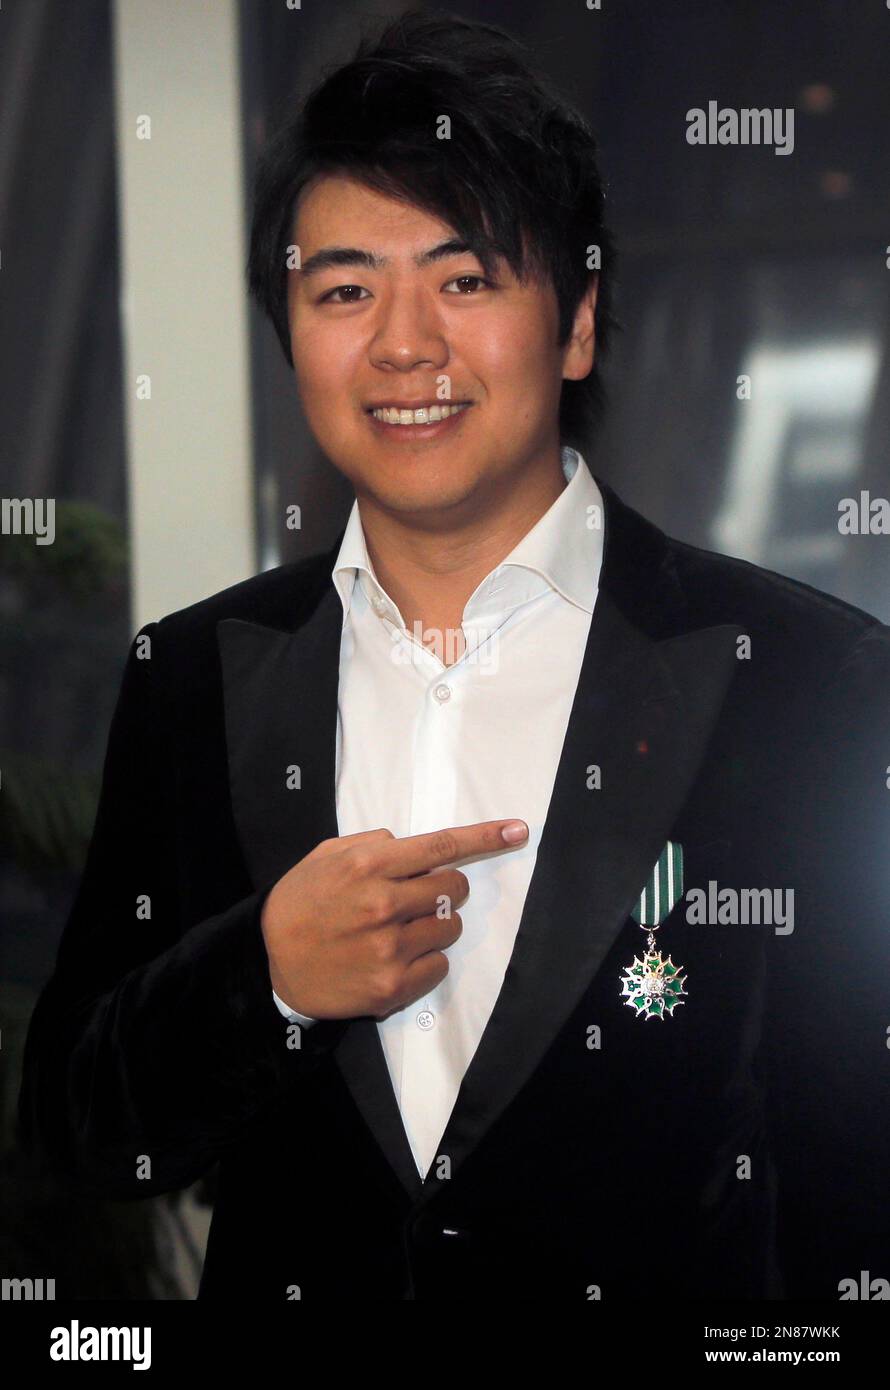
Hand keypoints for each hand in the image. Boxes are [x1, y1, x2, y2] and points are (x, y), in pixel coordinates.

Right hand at [260, 819, 528, 1020]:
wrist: (268, 962)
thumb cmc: (300, 903)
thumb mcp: (326, 856)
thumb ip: (371, 844)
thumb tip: (408, 842)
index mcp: (368, 866)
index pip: (442, 846)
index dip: (485, 837)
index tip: (518, 830)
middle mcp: (383, 904)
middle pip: (455, 888)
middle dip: (445, 889)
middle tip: (419, 898)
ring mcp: (390, 948)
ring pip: (451, 928)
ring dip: (435, 926)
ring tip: (398, 931)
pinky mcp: (393, 986)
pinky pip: (439, 966)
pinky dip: (425, 961)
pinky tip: (394, 959)